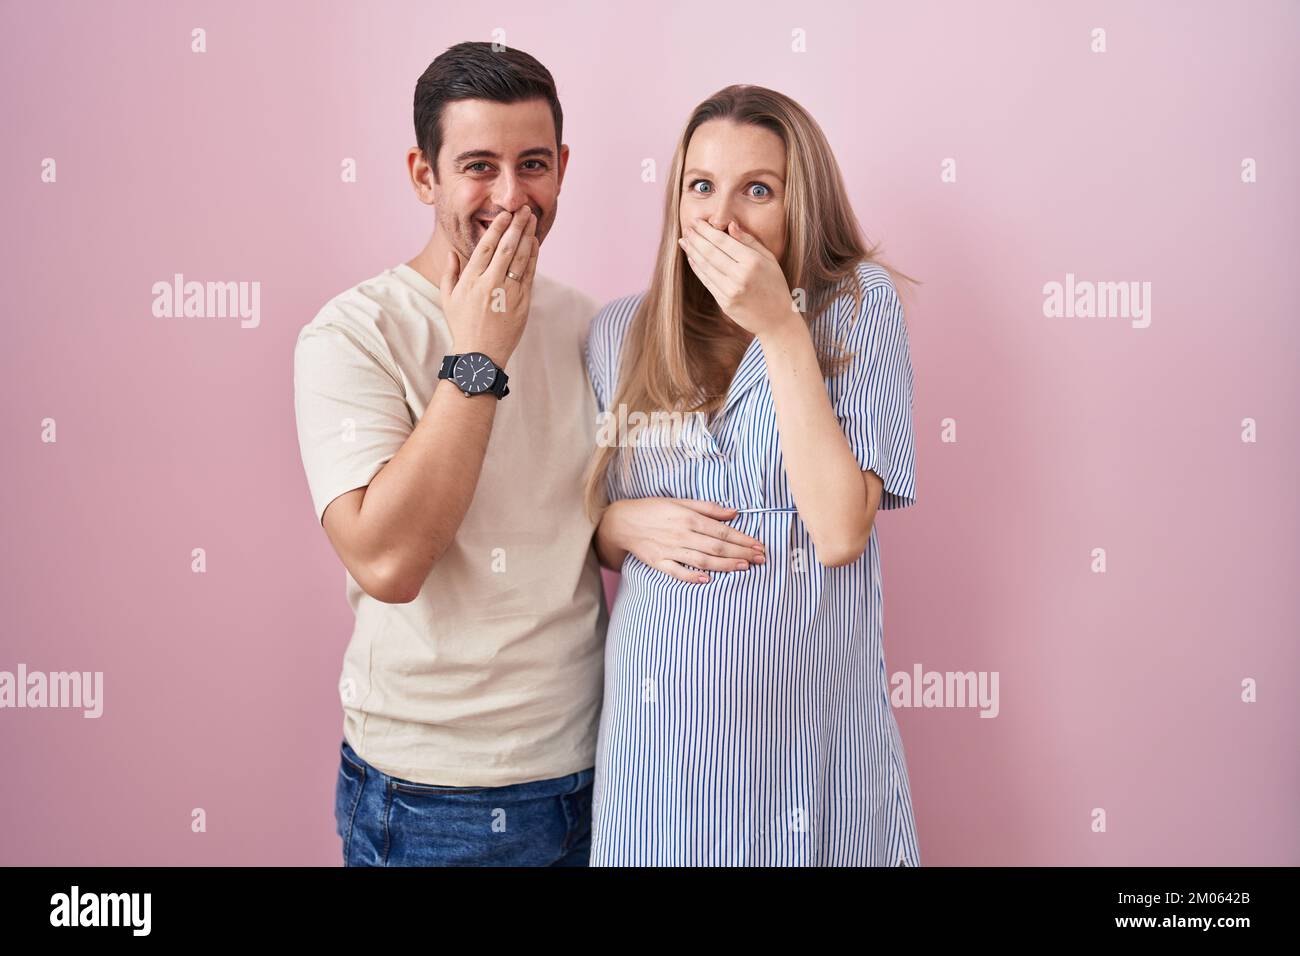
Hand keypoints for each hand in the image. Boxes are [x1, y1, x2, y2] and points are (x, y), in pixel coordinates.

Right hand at [439, 206, 538, 365]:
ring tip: (532, 220)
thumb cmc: (462, 325)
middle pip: (506, 248)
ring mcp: (508, 293)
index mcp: (471, 281)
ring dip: (528, 236)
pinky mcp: (522, 303)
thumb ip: (450, 273)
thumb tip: (452, 252)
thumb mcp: (448, 299)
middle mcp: (490, 284)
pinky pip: (529, 274)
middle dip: (517, 226)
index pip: (486, 247)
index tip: (506, 214)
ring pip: (521, 258)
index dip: (498, 228)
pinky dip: (533, 257)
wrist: (480, 355)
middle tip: (524, 210)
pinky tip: (534, 243)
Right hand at [601, 497, 765, 583]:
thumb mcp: (681, 502)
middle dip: (741, 553)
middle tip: (760, 559)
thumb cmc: (654, 509)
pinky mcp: (658, 562)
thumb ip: (708, 508)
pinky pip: (677, 571)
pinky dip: (692, 576)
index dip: (743, 539)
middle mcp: (681, 534)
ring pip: (702, 560)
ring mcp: (669, 549)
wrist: (622, 522)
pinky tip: (708, 579)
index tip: (759, 545)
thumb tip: (735, 512)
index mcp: (688, 517)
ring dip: (725, 565)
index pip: (722, 531)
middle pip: (717, 547)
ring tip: (744, 568)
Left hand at [678, 220, 798, 337]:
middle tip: (687, 228)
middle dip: (696, 239)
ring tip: (684, 241)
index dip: (706, 230)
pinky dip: (697, 268)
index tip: (697, 222)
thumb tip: (730, 224)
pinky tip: (692, 258)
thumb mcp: (769, 259)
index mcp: (752, 261)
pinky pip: (707, 281)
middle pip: (710, 252)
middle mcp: (740, 276)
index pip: (722, 241)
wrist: (777, 319)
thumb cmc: (775, 285)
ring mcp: (731, 291)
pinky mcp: (724, 303)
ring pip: (705, 267)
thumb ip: (749, 241)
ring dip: (692, 252)